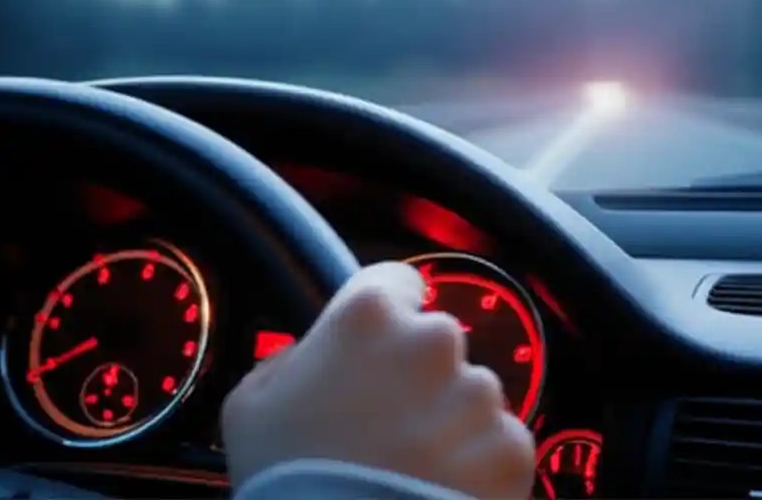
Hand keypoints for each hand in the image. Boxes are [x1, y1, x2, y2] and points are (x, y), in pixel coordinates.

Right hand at [221, 261, 535, 498]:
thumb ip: (287, 359)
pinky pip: (497, 444)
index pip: (397, 282)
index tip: (376, 345)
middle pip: (436, 342)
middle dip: (418, 374)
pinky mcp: (511, 444)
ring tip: (411, 464)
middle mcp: (434, 340)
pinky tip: (438, 487)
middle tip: (385, 423)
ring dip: (449, 420)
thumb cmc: (287, 479)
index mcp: (369, 315)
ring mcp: (480, 393)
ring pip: (471, 394)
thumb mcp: (250, 406)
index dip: (386, 315)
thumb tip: (307, 354)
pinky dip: (477, 464)